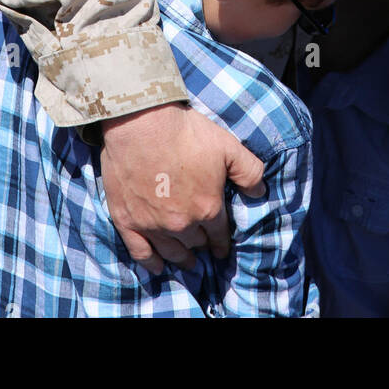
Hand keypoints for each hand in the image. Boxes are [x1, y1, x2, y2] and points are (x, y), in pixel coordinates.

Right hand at [100, 103, 264, 273]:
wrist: (141, 122)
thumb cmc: (185, 132)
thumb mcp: (228, 146)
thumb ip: (249, 172)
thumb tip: (260, 193)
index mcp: (208, 208)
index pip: (219, 234)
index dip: (222, 242)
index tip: (222, 247)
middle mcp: (182, 224)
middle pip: (195, 243)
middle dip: (201, 244)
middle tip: (202, 245)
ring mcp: (152, 225)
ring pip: (172, 252)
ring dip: (182, 258)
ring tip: (187, 261)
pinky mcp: (127, 221)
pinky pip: (141, 253)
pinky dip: (151, 263)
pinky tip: (158, 267)